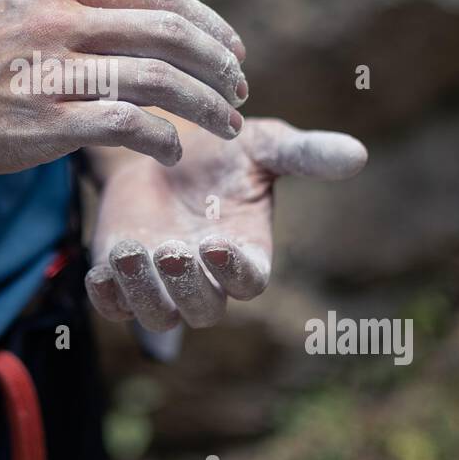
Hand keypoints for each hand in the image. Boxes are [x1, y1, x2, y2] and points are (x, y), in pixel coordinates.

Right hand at [0, 0, 248, 175]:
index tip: (235, 55)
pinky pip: (124, 125)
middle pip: (168, 34)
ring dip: (204, 105)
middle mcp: (60, 19)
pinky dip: (161, 138)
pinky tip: (172, 150)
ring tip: (226, 124)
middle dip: (218, 66)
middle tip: (241, 92)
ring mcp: (50, 70)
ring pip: (155, 79)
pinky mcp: (43, 122)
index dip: (211, 27)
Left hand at [85, 118, 366, 329]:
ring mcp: (161, 283)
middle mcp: (206, 278)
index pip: (248, 282)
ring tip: (130, 250)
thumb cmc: (221, 151)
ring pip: (156, 314)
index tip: (216, 245)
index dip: (234, 272)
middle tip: (169, 250)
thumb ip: (304, 155)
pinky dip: (107, 295)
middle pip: (202, 310)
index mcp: (246, 253)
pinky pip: (113, 307)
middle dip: (185, 286)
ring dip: (142, 291)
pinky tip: (101, 268)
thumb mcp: (262, 145)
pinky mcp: (120, 277)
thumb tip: (358, 152)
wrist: (157, 146)